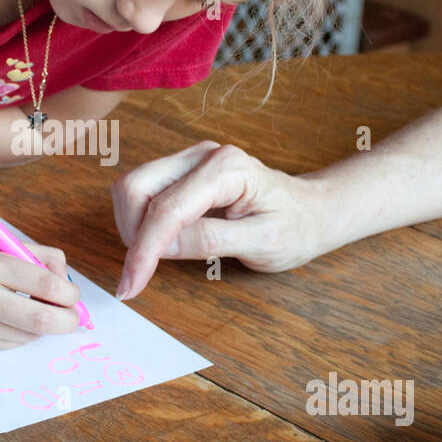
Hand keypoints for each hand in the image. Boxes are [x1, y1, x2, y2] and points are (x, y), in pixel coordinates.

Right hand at [0, 238, 84, 349]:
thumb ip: (40, 258)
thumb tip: (70, 287)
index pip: (47, 286)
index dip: (70, 295)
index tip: (72, 296)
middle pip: (43, 320)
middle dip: (67, 321)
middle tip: (71, 316)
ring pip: (30, 335)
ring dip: (43, 326)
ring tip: (33, 309)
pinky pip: (13, 343)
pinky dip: (23, 333)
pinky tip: (11, 317)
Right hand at [112, 141, 329, 299]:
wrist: (311, 212)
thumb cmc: (296, 227)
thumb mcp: (263, 243)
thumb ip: (212, 240)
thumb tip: (164, 247)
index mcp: (227, 168)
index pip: (167, 209)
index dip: (144, 250)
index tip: (131, 285)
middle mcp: (203, 156)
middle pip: (136, 188)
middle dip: (132, 234)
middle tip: (143, 273)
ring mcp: (189, 160)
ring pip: (132, 188)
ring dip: (133, 228)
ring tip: (156, 257)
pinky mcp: (181, 172)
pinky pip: (142, 192)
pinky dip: (139, 222)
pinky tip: (161, 243)